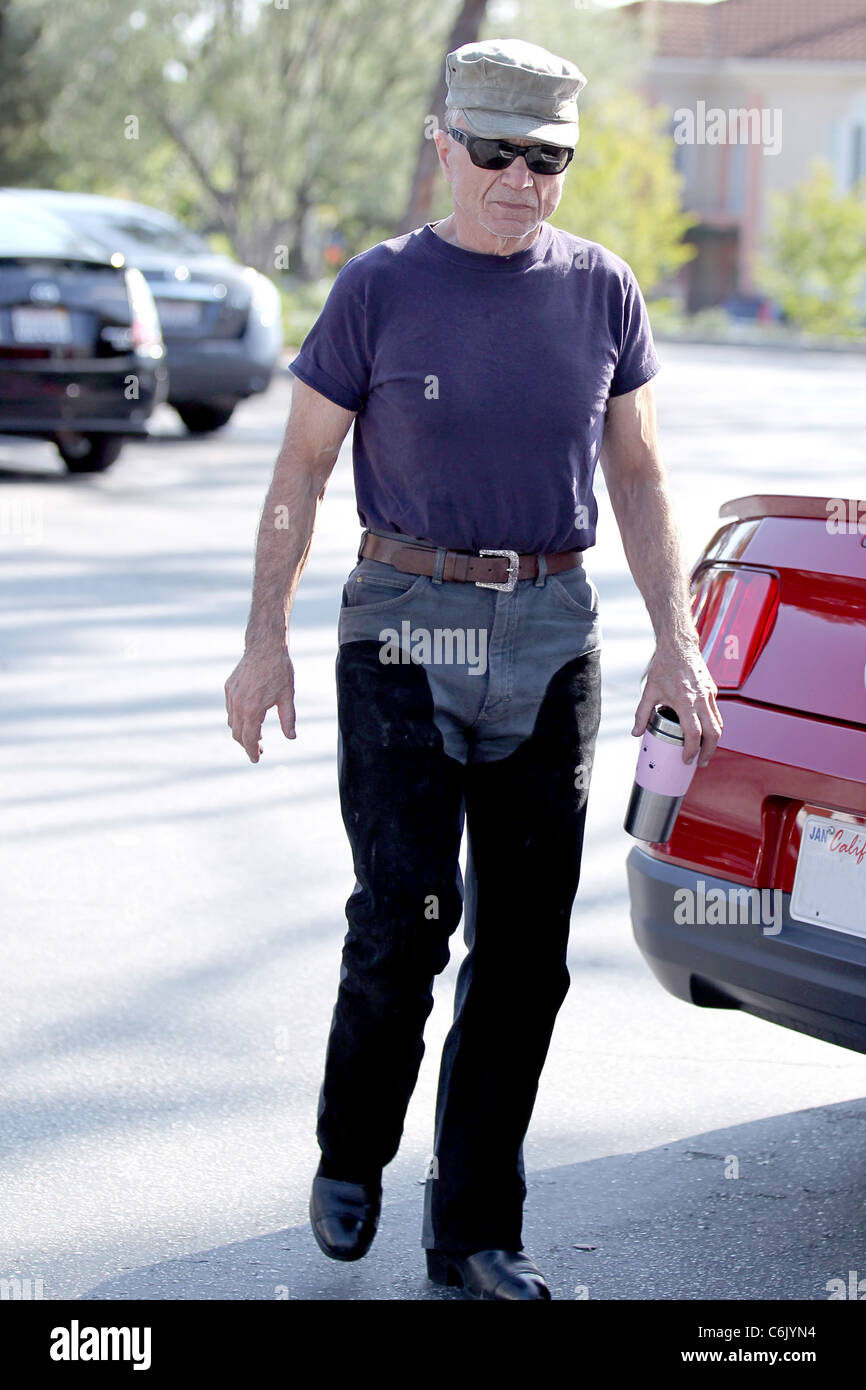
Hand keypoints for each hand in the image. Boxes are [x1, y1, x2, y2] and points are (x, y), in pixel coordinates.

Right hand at [225, 643, 295, 762]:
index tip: (256, 759)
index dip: (252, 751)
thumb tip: (291, 737)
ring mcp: (231, 696)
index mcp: (253, 709)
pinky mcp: (229, 688)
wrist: (265, 647)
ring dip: (241, 731)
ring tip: (255, 734)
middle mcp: (238, 705)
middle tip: (259, 750)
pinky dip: (237, 718)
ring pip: (231, 722)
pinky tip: (249, 716)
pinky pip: (230, 709)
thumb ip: (288, 719)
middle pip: (237, 734)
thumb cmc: (279, 671)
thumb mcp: (287, 697)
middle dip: (247, 744)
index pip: (249, 739)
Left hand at [632, 640, 721, 767]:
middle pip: (713, 733)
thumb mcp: (650, 692)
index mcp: (685, 700)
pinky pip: (716, 714)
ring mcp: (710, 695)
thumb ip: (642, 714)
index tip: (686, 759)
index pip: (694, 733)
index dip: (692, 750)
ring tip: (704, 752)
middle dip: (708, 751)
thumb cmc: (664, 667)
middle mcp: (701, 699)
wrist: (679, 647)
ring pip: (719, 724)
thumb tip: (636, 733)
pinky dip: (713, 726)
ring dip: (714, 741)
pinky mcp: (713, 691)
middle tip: (700, 762)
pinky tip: (704, 733)